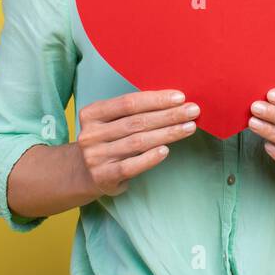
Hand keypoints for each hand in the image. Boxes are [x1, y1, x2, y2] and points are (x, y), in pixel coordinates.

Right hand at [75, 90, 198, 197]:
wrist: (82, 172)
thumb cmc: (107, 140)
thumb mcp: (109, 121)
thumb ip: (132, 111)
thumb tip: (173, 101)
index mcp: (92, 114)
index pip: (128, 103)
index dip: (156, 99)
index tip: (180, 97)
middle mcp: (91, 134)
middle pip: (136, 122)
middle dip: (168, 115)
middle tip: (192, 111)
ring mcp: (96, 157)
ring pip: (137, 142)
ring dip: (167, 134)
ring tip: (189, 127)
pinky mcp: (103, 177)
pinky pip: (130, 166)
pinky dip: (150, 158)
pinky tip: (166, 150)